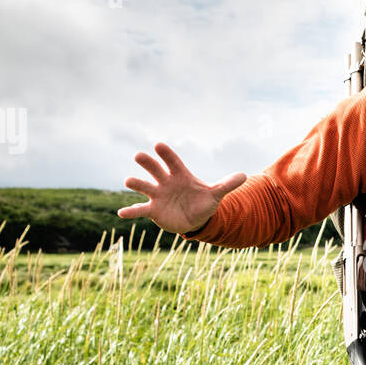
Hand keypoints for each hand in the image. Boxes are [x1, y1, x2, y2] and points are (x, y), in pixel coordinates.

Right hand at [117, 142, 246, 235]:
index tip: (158, 145)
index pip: (172, 162)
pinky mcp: (153, 210)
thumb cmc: (203, 202)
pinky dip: (130, 211)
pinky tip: (121, 213)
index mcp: (180, 175)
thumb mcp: (216, 195)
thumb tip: (244, 175)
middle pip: (155, 170)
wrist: (196, 220)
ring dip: (136, 183)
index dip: (166, 154)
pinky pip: (140, 210)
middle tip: (139, 155)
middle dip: (148, 163)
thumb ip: (226, 184)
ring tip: (128, 181)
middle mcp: (166, 182)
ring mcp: (158, 195)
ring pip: (145, 187)